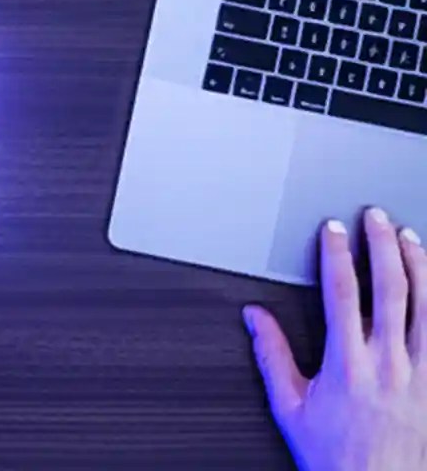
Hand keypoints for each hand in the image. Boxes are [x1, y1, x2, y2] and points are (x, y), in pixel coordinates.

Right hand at [244, 208, 426, 470]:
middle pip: (391, 289)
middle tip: (376, 218)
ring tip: (411, 238)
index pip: (342, 294)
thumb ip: (272, 357)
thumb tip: (255, 318)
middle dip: (382, 246)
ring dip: (420, 266)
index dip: (337, 255)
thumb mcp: (290, 407)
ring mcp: (422, 374)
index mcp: (347, 366)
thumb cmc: (338, 457)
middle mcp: (389, 365)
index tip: (335, 231)